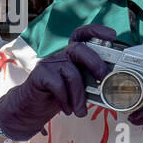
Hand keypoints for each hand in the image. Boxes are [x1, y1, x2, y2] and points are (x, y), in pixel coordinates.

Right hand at [0, 24, 113, 139]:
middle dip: (95, 62)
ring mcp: (49, 63)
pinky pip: (58, 85)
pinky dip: (65, 100)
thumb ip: (89, 84)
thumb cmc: (57, 97)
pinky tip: (66, 109)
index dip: (97, 31)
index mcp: (72, 56)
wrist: (30, 108)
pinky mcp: (39, 74)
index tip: (112, 36)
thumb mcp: (78, 89)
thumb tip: (109, 88)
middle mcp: (61, 55)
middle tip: (102, 77)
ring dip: (79, 96)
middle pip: (79, 49)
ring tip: (80, 111)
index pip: (82, 35)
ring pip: (71, 72)